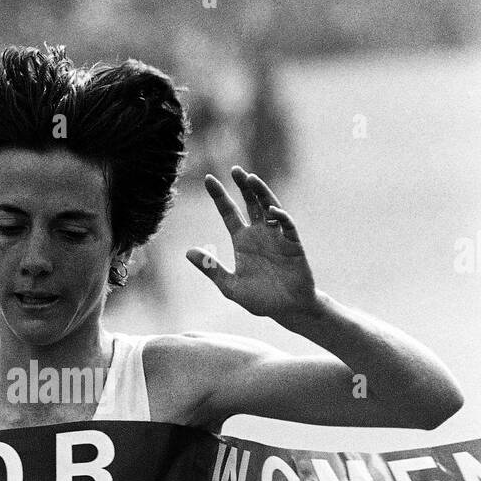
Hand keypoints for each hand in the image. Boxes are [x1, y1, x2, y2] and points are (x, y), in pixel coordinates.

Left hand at [186, 166, 319, 320]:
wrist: (287, 310)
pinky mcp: (293, 244)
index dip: (219, 196)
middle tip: (235, 170)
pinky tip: (272, 210)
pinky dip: (281, 217)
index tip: (208, 179)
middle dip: (243, 186)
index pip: (229, 212)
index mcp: (243, 241)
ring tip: (251, 179)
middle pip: (250, 203)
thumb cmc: (260, 299)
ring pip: (270, 207)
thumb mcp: (230, 286)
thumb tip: (187, 252)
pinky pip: (287, 226)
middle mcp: (260, 234)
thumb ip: (211, 268)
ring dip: (262, 193)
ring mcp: (277, 237)